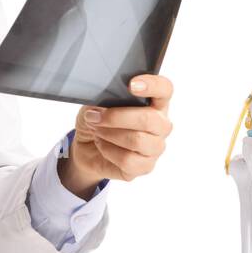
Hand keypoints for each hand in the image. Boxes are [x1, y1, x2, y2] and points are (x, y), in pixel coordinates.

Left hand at [61, 74, 174, 193]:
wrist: (86, 148)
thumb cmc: (97, 121)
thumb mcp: (96, 103)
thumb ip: (106, 97)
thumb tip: (106, 98)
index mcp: (154, 103)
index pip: (165, 89)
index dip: (152, 85)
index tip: (131, 85)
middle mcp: (161, 125)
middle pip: (149, 119)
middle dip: (116, 117)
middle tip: (94, 116)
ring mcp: (155, 147)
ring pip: (137, 140)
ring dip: (109, 134)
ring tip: (97, 130)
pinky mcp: (145, 166)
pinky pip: (128, 160)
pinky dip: (108, 151)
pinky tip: (102, 145)